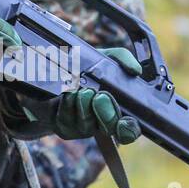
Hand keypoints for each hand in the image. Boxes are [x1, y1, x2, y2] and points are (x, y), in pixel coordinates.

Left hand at [21, 47, 141, 143]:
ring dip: (85, 106)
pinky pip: (67, 120)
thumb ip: (123, 59)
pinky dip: (68, 105)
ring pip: (86, 124)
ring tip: (81, 90)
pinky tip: (67, 93)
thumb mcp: (105, 58)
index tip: (125, 121)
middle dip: (106, 114)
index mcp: (116, 111)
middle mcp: (100, 123)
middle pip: (109, 128)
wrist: (52, 71)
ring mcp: (81, 128)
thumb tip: (136, 70)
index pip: (129, 130)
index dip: (129, 130)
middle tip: (100, 96)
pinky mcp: (63, 127)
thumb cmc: (84, 68)